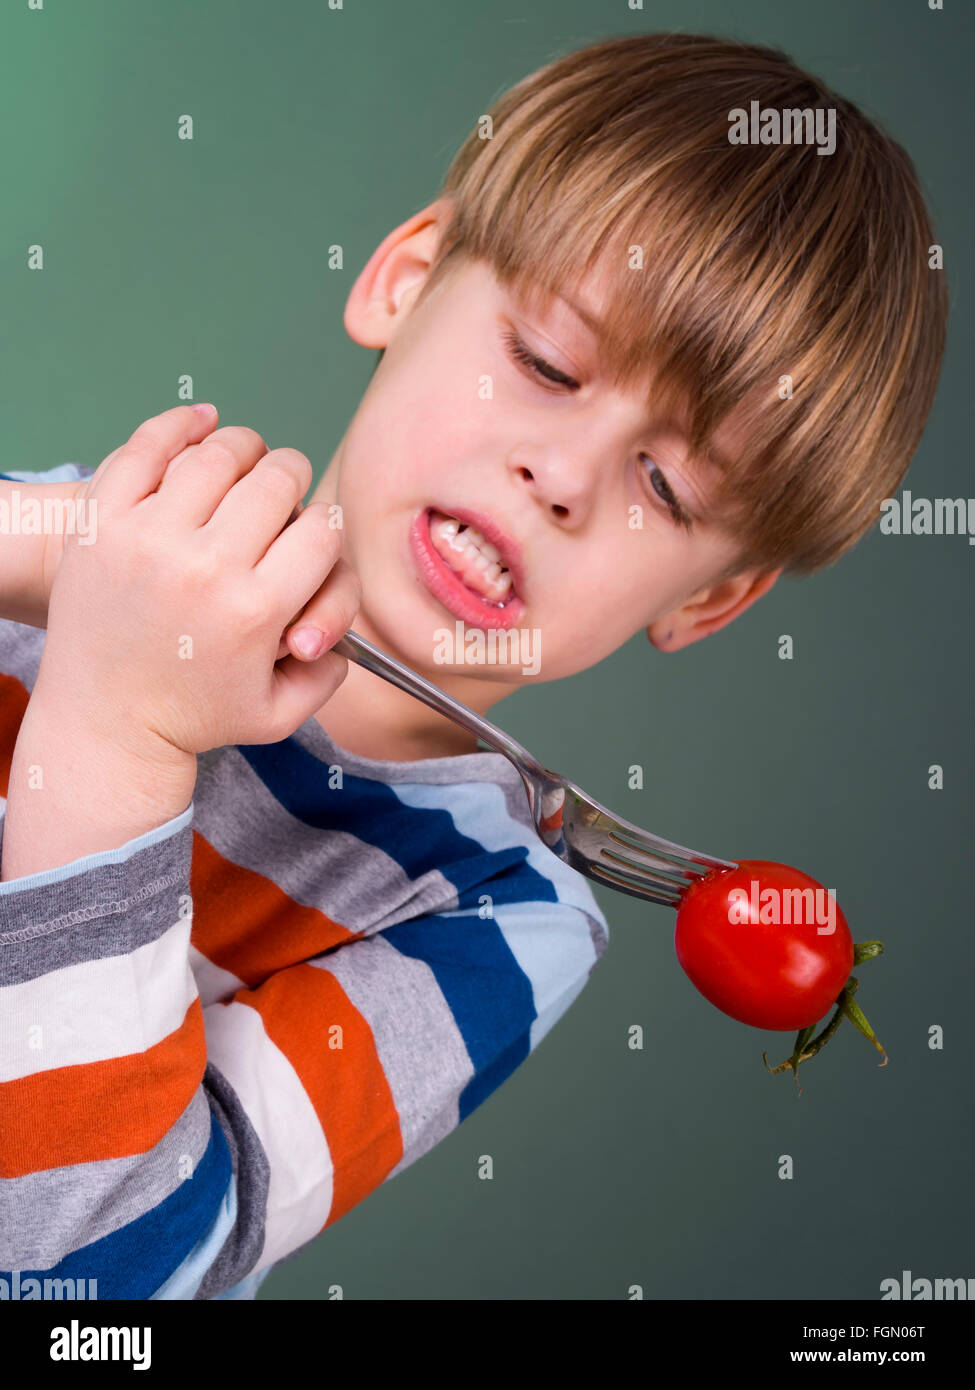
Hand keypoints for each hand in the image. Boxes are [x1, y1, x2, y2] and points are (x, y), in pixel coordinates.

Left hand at [34, 403, 359, 758]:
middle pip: (277, 480)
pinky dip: (179, 425)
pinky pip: (146, 447)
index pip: (322, 528)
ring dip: (244, 450)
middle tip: (284, 491)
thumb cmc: (193, 716)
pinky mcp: (102, 523)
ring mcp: (148, 539)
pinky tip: (201, 422)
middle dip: (292, 480)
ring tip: (246, 461)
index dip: (326, 526)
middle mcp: (204, 568)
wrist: (103, 723)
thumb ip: (331, 672)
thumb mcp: (280, 715)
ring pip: (218, 455)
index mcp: (256, 611)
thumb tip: (341, 624)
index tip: (312, 535)